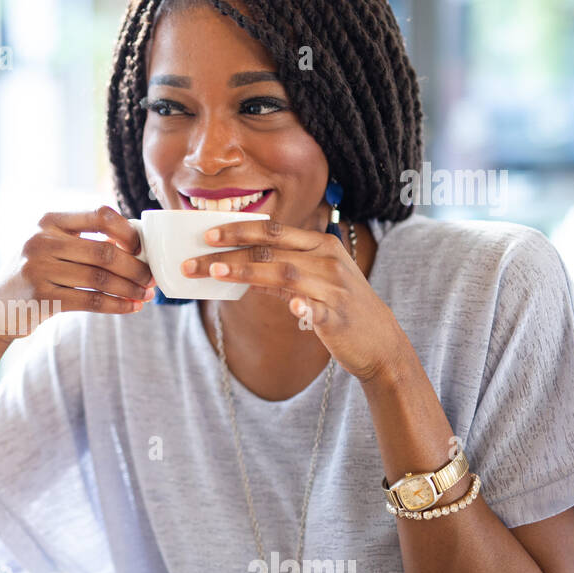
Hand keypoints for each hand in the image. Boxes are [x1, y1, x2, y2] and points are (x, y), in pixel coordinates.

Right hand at [0, 206, 156, 346]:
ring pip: (101, 278)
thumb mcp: (48, 246)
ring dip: (130, 289)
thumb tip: (136, 244)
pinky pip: (91, 300)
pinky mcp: (42, 297)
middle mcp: (41, 240)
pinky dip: (117, 305)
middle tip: (152, 279)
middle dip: (136, 267)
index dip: (127, 230)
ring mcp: (39, 269)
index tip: (141, 248)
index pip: (99, 214)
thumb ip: (82, 239)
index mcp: (47, 220)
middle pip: (105, 251)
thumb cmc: (33, 274)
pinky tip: (131, 308)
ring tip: (146, 296)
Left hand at [181, 217, 407, 381]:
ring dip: (247, 272)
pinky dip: (305, 307)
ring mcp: (334, 288)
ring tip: (215, 273)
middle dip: (228, 254)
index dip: (240, 230)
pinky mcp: (338, 317)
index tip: (207, 234)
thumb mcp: (312, 280)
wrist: (379, 342)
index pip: (274, 231)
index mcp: (320, 245)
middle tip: (194, 260)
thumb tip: (237, 266)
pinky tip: (293, 307)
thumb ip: (278, 271)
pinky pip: (318, 309)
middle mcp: (328, 261)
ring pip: (284, 274)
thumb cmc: (340, 307)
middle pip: (270, 252)